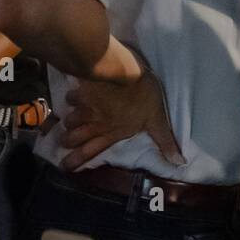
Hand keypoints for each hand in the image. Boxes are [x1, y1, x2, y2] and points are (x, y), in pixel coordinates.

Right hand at [57, 72, 184, 170]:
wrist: (122, 72)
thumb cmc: (142, 95)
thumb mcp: (157, 118)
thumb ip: (164, 140)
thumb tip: (179, 161)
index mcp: (113, 132)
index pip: (92, 151)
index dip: (77, 161)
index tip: (63, 167)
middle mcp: (96, 124)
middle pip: (75, 138)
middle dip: (67, 142)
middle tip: (61, 143)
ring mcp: (86, 109)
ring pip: (70, 120)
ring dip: (67, 122)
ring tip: (65, 121)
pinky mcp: (82, 92)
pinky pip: (71, 97)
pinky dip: (70, 98)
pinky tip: (70, 95)